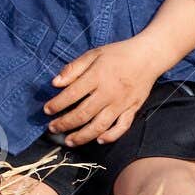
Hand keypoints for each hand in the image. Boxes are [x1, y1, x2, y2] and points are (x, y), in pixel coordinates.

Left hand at [44, 37, 161, 146]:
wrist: (148, 56)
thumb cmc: (118, 54)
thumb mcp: (93, 54)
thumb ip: (74, 68)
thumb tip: (55, 83)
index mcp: (97, 76)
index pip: (72, 94)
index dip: (57, 104)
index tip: (47, 110)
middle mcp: (109, 92)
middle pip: (83, 114)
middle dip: (65, 123)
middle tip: (52, 128)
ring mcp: (122, 103)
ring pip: (100, 125)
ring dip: (82, 136)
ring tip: (69, 141)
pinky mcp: (133, 109)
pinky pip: (122, 127)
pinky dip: (111, 136)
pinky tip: (99, 140)